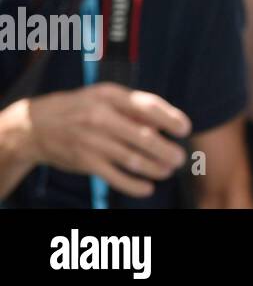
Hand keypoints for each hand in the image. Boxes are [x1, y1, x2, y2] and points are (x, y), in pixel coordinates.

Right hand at [26, 83, 190, 197]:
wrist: (34, 127)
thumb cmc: (79, 108)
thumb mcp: (104, 97)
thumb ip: (133, 107)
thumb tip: (164, 123)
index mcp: (110, 97)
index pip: (148, 107)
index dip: (170, 119)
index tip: (185, 129)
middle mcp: (101, 118)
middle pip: (142, 137)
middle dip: (166, 149)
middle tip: (180, 158)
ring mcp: (92, 141)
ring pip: (131, 159)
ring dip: (154, 167)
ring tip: (168, 170)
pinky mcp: (85, 162)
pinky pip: (114, 176)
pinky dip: (133, 185)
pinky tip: (147, 188)